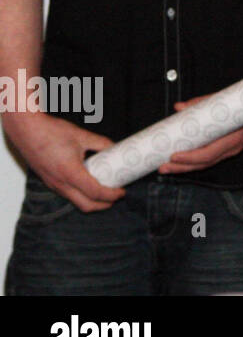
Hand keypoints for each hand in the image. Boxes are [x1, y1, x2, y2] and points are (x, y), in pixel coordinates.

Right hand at [2, 111, 123, 211]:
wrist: (26, 131)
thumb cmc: (52, 132)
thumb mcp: (82, 136)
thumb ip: (101, 143)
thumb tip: (116, 147)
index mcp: (71, 173)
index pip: (95, 193)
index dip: (112, 195)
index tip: (123, 191)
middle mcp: (61, 184)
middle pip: (86, 205)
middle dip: (104, 205)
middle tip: (116, 196)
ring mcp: (53, 185)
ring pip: (75, 201)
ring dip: (92, 201)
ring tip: (106, 191)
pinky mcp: (49, 182)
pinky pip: (67, 194)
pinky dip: (81, 195)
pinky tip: (89, 184)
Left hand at [159, 95, 242, 173]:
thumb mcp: (222, 100)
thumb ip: (200, 104)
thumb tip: (178, 107)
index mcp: (233, 138)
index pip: (208, 154)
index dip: (190, 157)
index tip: (173, 156)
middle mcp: (232, 148)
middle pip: (204, 164)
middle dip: (181, 167)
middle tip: (162, 167)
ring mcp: (232, 150)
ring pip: (206, 164)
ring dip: (185, 167)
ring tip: (167, 168)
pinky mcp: (229, 149)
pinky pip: (210, 159)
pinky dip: (195, 162)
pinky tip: (182, 162)